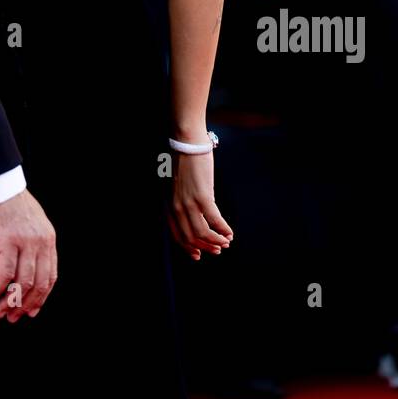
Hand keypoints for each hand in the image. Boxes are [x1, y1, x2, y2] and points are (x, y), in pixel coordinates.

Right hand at [0, 189, 56, 322]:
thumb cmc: (10, 203)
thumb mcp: (31, 224)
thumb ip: (34, 245)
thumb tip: (28, 274)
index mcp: (49, 239)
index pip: (50, 278)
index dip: (40, 299)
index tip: (29, 312)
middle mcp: (41, 242)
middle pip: (37, 284)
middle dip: (24, 306)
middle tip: (9, 317)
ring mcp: (26, 241)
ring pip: (22, 283)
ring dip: (9, 302)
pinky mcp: (8, 240)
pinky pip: (4, 273)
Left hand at [167, 146, 233, 262]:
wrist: (186, 143)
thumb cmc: (181, 160)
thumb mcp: (173, 185)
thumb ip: (178, 201)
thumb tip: (189, 214)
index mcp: (168, 206)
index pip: (177, 236)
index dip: (189, 248)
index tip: (199, 255)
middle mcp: (176, 208)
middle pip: (191, 238)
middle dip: (205, 247)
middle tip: (217, 250)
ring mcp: (189, 204)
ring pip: (203, 233)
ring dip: (216, 241)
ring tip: (226, 242)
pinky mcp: (202, 197)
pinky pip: (215, 221)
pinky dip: (223, 230)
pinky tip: (229, 232)